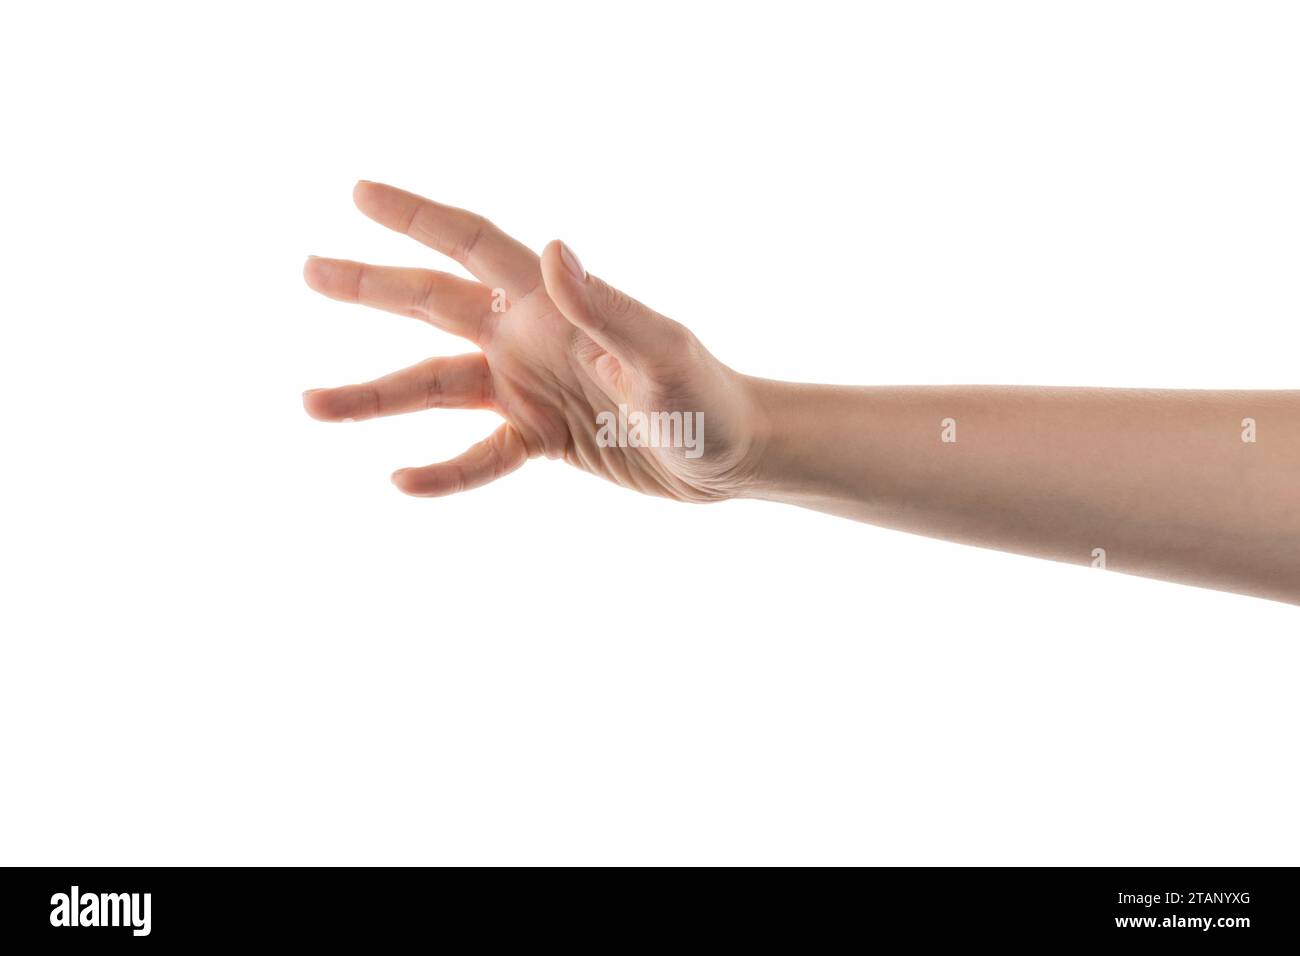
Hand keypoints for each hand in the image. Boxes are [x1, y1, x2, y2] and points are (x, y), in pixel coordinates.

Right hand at [303, 182, 763, 499]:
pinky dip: (443, 470)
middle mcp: (529, 337)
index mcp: (552, 304)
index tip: (358, 192)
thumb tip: (553, 248)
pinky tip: (401, 481)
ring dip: (375, 394)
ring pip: (434, 384)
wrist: (732, 456)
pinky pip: (477, 454)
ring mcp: (529, 387)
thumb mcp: (660, 355)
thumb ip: (606, 308)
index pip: (472, 246)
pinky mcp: (540, 437)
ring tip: (311, 404)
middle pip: (433, 304)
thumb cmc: (708, 399)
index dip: (415, 218)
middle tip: (309, 270)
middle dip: (371, 286)